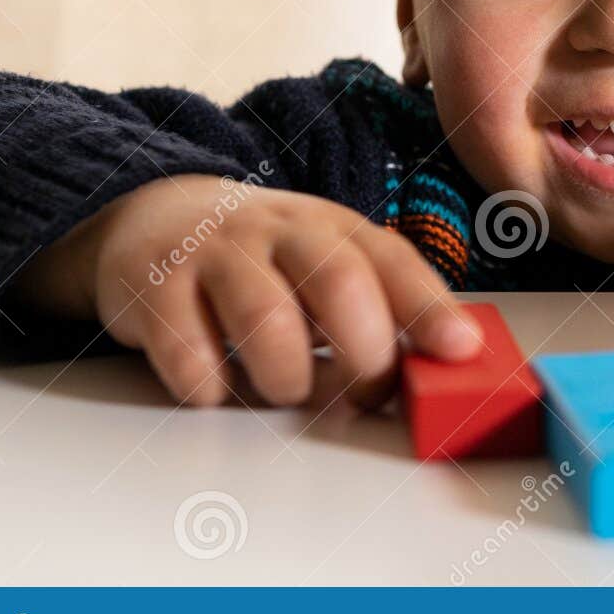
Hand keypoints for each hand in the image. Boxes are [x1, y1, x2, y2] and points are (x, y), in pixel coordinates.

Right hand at [13, 176, 481, 406]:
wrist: (156, 219)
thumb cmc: (264, 261)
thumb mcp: (326, 266)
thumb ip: (379, 309)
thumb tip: (439, 370)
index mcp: (335, 228)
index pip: (392, 262)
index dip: (430, 307)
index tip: (459, 350)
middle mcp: (279, 231)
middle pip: (338, 282)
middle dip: (363, 353)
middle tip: (361, 395)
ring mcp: (215, 255)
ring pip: (267, 318)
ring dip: (287, 377)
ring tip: (285, 388)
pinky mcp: (155, 288)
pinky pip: (189, 353)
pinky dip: (212, 388)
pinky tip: (216, 386)